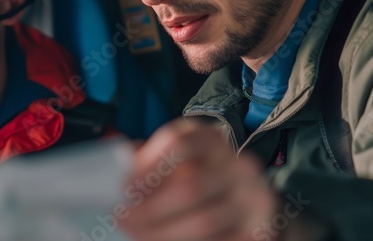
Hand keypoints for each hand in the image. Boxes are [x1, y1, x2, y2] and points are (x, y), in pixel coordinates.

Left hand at [120, 118, 279, 240]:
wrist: (250, 211)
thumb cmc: (198, 185)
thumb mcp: (176, 166)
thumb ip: (147, 166)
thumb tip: (110, 173)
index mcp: (212, 140)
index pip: (178, 143)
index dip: (145, 167)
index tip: (121, 188)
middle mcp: (241, 165)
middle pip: (189, 187)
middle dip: (149, 210)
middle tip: (122, 221)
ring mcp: (257, 198)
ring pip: (204, 221)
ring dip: (163, 234)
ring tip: (138, 236)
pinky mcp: (262, 231)